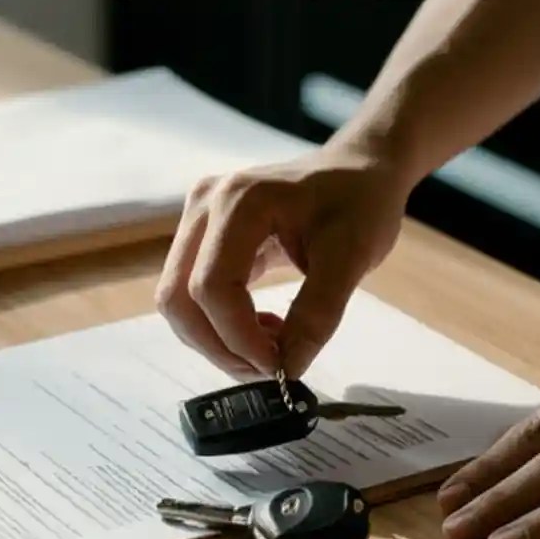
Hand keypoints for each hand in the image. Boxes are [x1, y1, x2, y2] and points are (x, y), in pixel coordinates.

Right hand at [154, 144, 410, 380]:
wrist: (359, 169)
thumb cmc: (360, 202)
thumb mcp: (352, 258)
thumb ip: (317, 314)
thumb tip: (287, 368)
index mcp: (239, 201)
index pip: (212, 287)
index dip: (239, 338)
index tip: (279, 367)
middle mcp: (205, 205)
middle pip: (178, 298)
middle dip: (219, 346)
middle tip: (269, 369)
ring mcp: (197, 219)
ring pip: (178, 301)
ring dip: (217, 339)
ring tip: (271, 346)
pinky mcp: (202, 236)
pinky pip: (191, 293)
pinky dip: (220, 324)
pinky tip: (262, 327)